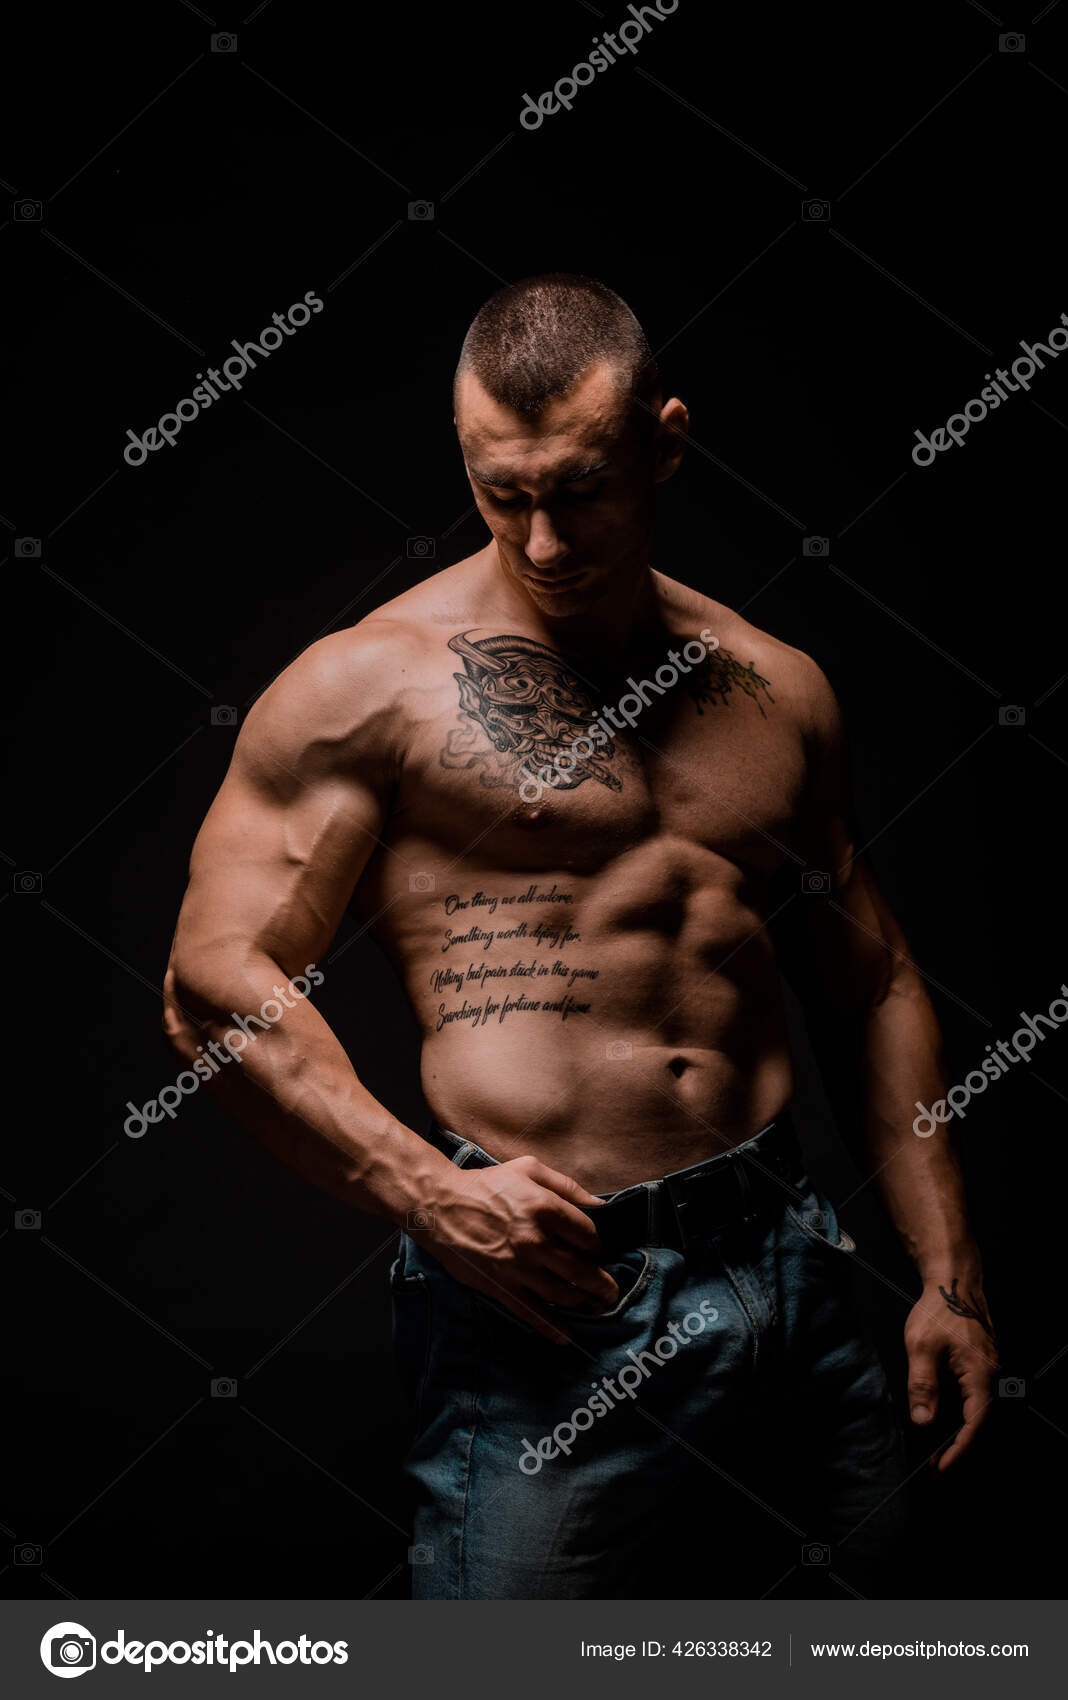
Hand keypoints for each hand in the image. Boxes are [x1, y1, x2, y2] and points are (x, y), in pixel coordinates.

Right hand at [415, 1154, 618, 1343]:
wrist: (440, 1207)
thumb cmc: (486, 1185)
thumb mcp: (529, 1169)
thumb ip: (568, 1185)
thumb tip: (601, 1204)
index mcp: (545, 1208)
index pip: (588, 1236)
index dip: (597, 1245)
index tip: (596, 1250)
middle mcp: (535, 1240)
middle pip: (583, 1271)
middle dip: (603, 1284)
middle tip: (611, 1291)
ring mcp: (518, 1267)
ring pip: (564, 1294)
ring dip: (584, 1304)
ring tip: (594, 1306)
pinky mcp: (501, 1287)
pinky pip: (532, 1313)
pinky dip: (552, 1328)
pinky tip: (566, 1335)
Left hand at [904, 1274, 998, 1471]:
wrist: (953, 1281)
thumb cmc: (939, 1310)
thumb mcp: (922, 1347)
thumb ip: (923, 1386)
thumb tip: (923, 1422)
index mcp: (980, 1376)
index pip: (974, 1425)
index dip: (959, 1450)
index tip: (942, 1468)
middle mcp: (990, 1377)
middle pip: (979, 1423)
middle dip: (959, 1448)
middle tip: (936, 1468)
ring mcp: (987, 1371)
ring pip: (977, 1412)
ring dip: (960, 1434)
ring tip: (939, 1452)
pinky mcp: (981, 1366)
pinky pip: (974, 1399)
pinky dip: (961, 1417)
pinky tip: (945, 1422)